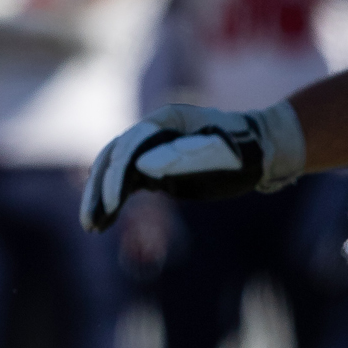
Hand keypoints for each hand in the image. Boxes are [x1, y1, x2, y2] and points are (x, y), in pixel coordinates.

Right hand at [80, 101, 305, 231]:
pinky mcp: (154, 170)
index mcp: (165, 121)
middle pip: (112, 159)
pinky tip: (103, 222)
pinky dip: (113, 203)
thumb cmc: (243, 151)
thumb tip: (143, 168)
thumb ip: (183, 157)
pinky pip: (126, 185)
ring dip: (100, 199)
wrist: (258, 152)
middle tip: (89, 221)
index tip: (113, 206)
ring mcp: (151, 151)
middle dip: (99, 190)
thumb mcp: (220, 154)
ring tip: (90, 227)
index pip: (129, 148)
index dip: (117, 177)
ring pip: (114, 173)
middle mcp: (152, 133)